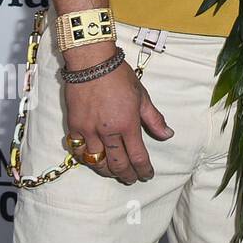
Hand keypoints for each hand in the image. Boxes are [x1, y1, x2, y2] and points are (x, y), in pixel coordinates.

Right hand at [63, 59, 172, 183]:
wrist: (92, 64)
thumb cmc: (120, 77)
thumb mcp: (143, 96)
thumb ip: (154, 119)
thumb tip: (167, 135)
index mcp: (127, 124)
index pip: (138, 156)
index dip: (144, 169)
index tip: (147, 174)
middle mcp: (107, 132)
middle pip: (117, 164)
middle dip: (126, 175)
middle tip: (132, 179)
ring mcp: (88, 131)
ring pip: (96, 162)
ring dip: (107, 171)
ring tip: (115, 173)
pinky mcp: (74, 127)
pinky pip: (78, 151)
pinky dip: (86, 159)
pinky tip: (93, 160)